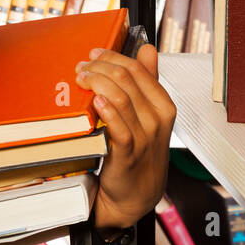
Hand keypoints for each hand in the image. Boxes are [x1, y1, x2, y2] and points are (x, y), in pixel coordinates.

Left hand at [75, 43, 175, 233]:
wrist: (135, 195)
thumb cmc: (140, 151)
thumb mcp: (150, 115)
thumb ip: (149, 81)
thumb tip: (149, 49)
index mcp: (164, 106)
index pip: (139, 69)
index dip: (113, 57)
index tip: (94, 53)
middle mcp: (158, 120)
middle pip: (127, 79)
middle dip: (100, 67)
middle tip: (81, 67)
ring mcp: (144, 138)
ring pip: (120, 98)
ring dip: (96, 82)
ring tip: (81, 79)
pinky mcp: (128, 155)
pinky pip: (118, 127)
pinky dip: (106, 110)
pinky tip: (94, 101)